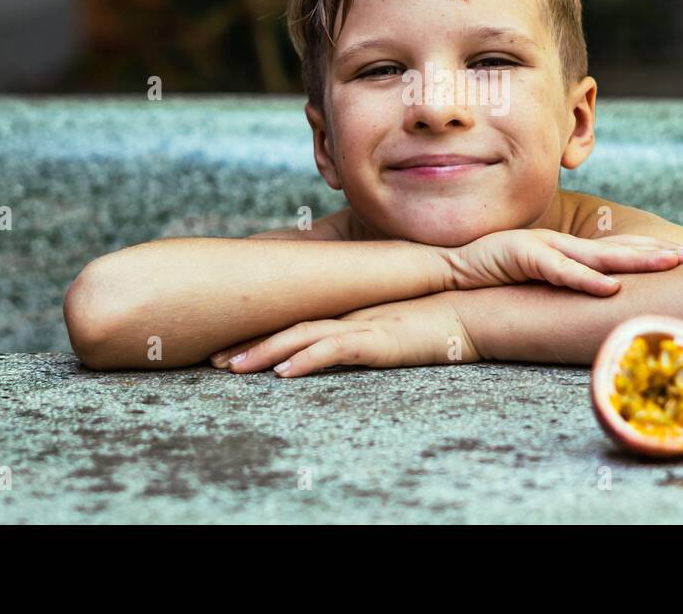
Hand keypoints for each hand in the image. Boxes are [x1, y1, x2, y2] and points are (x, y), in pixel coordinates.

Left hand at [208, 295, 480, 376]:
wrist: (471, 311)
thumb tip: (330, 339)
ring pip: (301, 337)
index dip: (257, 330)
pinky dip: (308, 359)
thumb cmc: (432, 317)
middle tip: (211, 359)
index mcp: (344, 311)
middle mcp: (345, 315)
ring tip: (231, 367)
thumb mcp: (386, 322)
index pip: (291, 319)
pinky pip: (336, 349)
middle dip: (246, 343)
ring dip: (264, 352)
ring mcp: (360, 325)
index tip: (224, 345)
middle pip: (285, 327)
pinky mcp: (379, 339)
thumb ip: (358, 327)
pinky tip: (284, 371)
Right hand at [444, 228, 682, 295]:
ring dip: (637, 259)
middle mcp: (564, 243)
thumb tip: (596, 297)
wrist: (450, 267)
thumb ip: (564, 281)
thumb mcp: (538, 277)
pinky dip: (586, 279)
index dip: (654, 250)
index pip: (619, 248)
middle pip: (620, 246)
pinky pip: (561, 271)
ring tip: (669, 263)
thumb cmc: (494, 274)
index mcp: (569, 249)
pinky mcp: (525, 256)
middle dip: (660, 250)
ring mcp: (546, 247)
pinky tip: (611, 287)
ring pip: (600, 254)